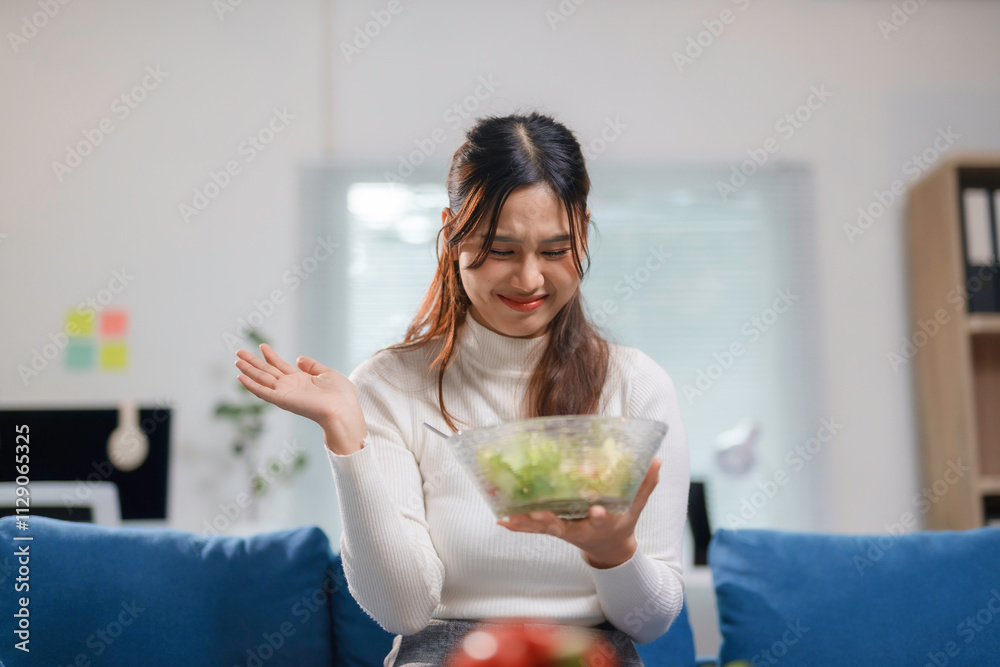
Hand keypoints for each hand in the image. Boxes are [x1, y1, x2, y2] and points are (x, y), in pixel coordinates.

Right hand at [234, 344, 364, 436]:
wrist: (342, 409)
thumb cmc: (340, 395)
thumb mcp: (328, 374)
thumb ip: (312, 366)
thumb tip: (298, 358)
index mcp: (301, 380)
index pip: (281, 366)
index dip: (271, 356)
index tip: (262, 346)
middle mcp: (291, 386)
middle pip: (267, 371)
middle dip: (253, 362)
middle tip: (239, 351)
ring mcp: (285, 393)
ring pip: (262, 379)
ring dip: (248, 370)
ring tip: (237, 360)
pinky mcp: (282, 399)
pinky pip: (262, 391)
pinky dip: (251, 384)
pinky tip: (241, 377)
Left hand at [496, 457, 661, 568]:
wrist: (608, 547)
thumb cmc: (622, 521)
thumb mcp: (636, 505)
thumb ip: (645, 483)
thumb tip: (656, 458)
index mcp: (603, 522)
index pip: (601, 518)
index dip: (599, 514)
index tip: (597, 508)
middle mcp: (581, 529)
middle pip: (564, 526)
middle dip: (552, 521)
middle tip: (540, 515)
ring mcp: (565, 531)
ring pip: (544, 529)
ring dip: (527, 523)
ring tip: (510, 518)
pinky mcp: (553, 530)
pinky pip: (534, 529)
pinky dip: (519, 526)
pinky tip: (501, 520)